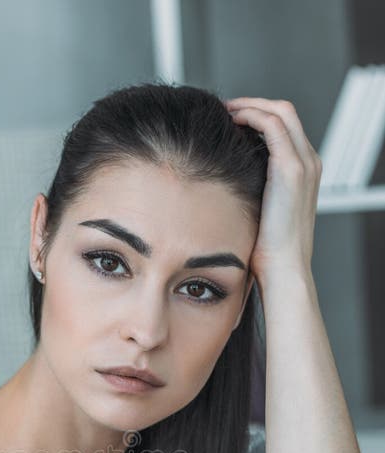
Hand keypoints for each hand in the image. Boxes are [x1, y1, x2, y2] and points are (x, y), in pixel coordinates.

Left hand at [224, 97, 322, 285]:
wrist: (284, 269)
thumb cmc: (268, 252)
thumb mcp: (261, 213)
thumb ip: (253, 192)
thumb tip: (224, 184)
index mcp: (304, 172)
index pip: (285, 127)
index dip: (258, 115)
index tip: (230, 119)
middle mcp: (309, 162)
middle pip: (285, 111)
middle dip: (253, 103)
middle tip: (224, 108)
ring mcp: (303, 163)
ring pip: (280, 111)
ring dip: (250, 105)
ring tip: (223, 111)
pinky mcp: (291, 169)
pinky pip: (272, 125)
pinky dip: (251, 116)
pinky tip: (230, 121)